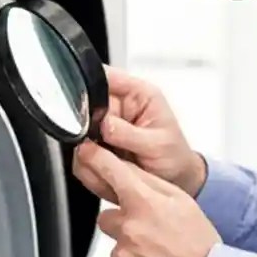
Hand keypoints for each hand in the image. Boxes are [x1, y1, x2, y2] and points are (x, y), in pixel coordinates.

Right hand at [73, 66, 206, 203]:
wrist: (175, 180)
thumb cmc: (174, 156)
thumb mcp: (157, 144)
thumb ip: (128, 133)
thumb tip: (104, 124)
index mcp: (138, 93)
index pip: (106, 76)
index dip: (89, 83)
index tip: (81, 102)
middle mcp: (120, 106)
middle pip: (87, 101)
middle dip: (86, 121)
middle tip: (98, 141)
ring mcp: (107, 124)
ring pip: (80, 126)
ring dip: (88, 143)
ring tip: (109, 158)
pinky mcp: (99, 142)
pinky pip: (82, 147)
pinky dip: (87, 157)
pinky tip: (103, 165)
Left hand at [82, 141, 221, 256]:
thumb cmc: (200, 245)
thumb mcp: (182, 202)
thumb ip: (149, 183)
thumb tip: (125, 169)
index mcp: (143, 203)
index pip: (109, 171)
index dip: (94, 158)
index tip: (87, 154)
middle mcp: (128, 228)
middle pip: (107, 217)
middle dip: (123, 222)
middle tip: (150, 233)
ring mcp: (122, 256)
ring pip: (115, 245)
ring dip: (130, 248)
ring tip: (157, 255)